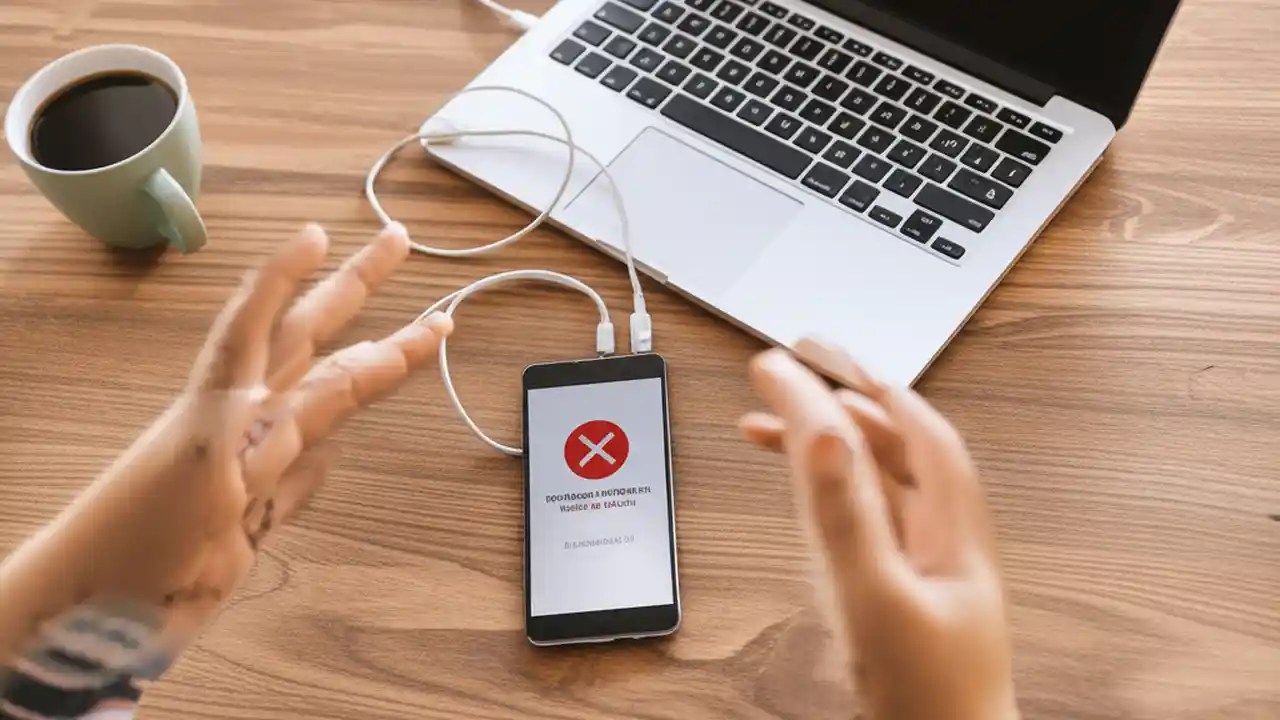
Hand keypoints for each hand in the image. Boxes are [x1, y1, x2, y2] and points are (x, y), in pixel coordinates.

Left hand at [0, 224, 451, 664]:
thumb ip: (275, 431)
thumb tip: (334, 397)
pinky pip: (311, 469)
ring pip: (326, 402)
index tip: (314, 233)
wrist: (100, 622)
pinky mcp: (259, 511)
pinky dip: (336, 450)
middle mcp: (243, 424)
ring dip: (377, 364)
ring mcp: (255, 467)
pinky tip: (354, 433)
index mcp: (219, 405)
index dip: (284, 276)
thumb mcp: (204, 473)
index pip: (257, 323)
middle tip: (397, 242)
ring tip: (426, 333)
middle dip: (354, 290)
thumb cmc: (132, 545)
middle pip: (308, 342)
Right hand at [740, 340, 1016, 719]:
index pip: (919, 431)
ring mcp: (921, 567)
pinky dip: (826, 496)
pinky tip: (802, 496)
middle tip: (789, 375)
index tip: (823, 355)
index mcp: (951, 530)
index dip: (872, 385)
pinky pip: (863, 524)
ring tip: (768, 427)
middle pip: (894, 449)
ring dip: (826, 449)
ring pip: (875, 484)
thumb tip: (824, 436)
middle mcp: (941, 540)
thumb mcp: (875, 597)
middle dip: (839, 405)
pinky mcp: (899, 594)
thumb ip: (846, 515)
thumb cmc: (928, 700)